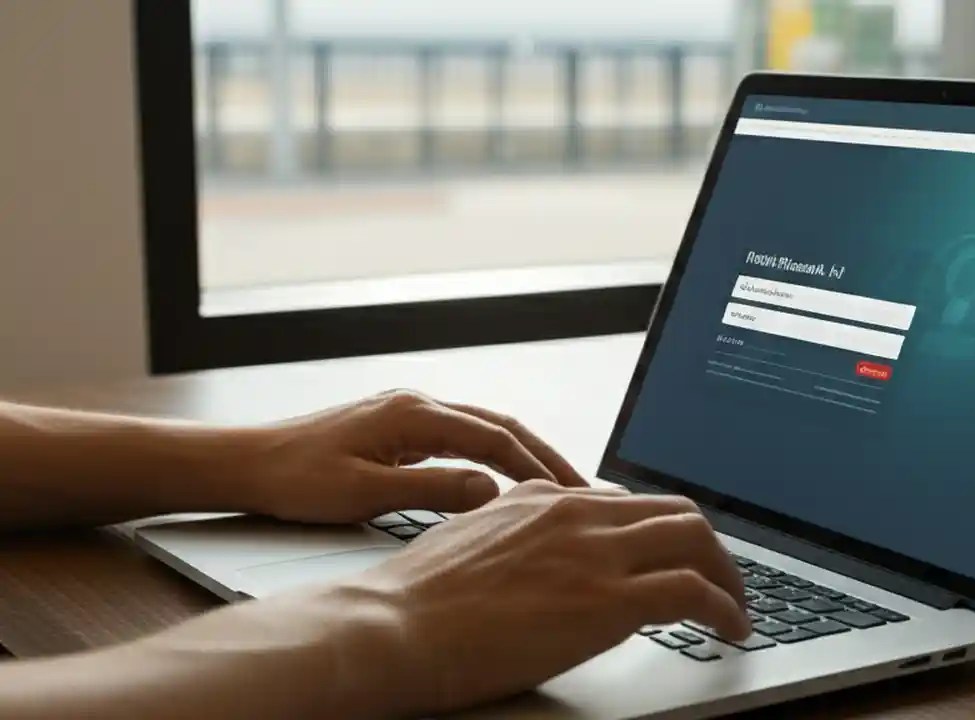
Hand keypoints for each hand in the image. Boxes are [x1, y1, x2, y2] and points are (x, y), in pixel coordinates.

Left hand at [244, 390, 586, 522]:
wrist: (246, 461)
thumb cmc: (294, 479)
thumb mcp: (364, 494)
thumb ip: (431, 491)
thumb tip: (492, 493)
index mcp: (413, 415)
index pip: (494, 437)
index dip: (536, 466)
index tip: (570, 494)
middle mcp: (417, 404)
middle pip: (499, 425)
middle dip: (543, 455)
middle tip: (582, 488)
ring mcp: (408, 413)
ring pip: (483, 428)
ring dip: (521, 455)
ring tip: (556, 485)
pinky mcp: (398, 428)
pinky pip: (461, 437)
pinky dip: (493, 456)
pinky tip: (505, 479)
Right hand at [337, 480, 750, 716]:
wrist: (394, 626)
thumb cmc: (416, 598)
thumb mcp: (471, 539)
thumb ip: (516, 534)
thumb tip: (541, 553)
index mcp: (545, 498)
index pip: (628, 503)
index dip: (663, 533)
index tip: (676, 558)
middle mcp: (577, 513)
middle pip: (674, 511)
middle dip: (709, 546)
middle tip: (722, 580)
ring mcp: (595, 552)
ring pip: (695, 540)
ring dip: (728, 574)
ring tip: (738, 607)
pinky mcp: (608, 599)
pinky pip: (694, 591)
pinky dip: (726, 607)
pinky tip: (732, 628)